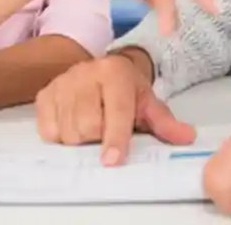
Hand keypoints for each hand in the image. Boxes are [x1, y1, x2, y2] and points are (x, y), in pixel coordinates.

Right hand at [35, 50, 195, 164]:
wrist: (107, 70)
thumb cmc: (128, 91)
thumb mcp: (149, 103)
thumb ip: (165, 123)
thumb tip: (186, 137)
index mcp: (115, 72)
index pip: (116, 111)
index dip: (115, 137)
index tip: (112, 160)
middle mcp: (85, 73)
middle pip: (88, 126)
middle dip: (99, 138)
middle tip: (107, 130)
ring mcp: (62, 83)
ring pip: (68, 131)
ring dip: (81, 139)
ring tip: (92, 126)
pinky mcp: (45, 94)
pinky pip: (48, 130)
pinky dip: (61, 135)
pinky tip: (74, 124)